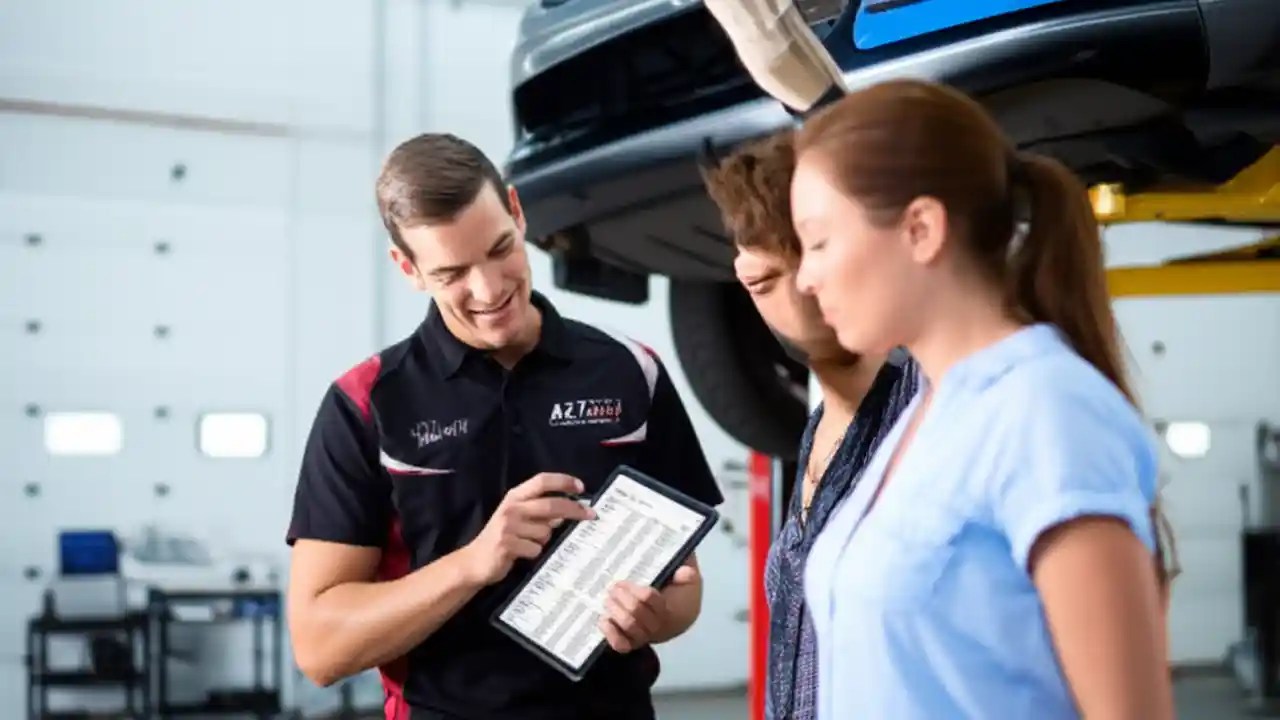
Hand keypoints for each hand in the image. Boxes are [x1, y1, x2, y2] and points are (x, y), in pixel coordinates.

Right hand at [460, 473, 595, 585]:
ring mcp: (509, 526)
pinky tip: (520, 553)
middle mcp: (512, 507)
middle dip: (574, 509)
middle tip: (591, 514)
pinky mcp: (507, 544)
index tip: (581, 488)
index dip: (563, 481)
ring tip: (527, 543)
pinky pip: (536, 548)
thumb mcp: (519, 520)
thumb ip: (540, 514)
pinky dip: (533, 552)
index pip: (542, 480)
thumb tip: (565, 514)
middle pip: (551, 504)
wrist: (475, 561)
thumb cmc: (502, 538)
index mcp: (515, 496)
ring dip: (544, 539)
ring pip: (546, 531)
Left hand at [599, 565, 698, 652]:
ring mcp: (645, 636)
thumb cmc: (679, 594)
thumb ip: (688, 575)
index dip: (636, 591)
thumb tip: (685, 573)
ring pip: (628, 626)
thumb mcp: (688, 580)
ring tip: (609, 598)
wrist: (678, 613)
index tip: (625, 582)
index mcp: (673, 609)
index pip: (650, 599)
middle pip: (635, 613)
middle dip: (622, 598)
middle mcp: (659, 626)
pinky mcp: (632, 643)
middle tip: (614, 587)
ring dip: (615, 610)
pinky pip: (621, 645)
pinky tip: (604, 619)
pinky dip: (610, 633)